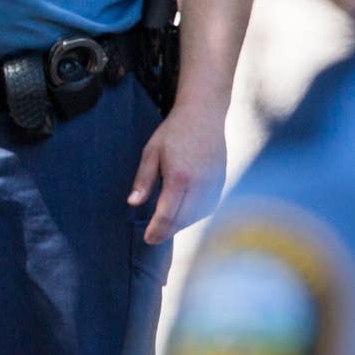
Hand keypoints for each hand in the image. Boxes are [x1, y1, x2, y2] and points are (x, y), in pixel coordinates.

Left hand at [128, 99, 227, 244]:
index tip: (148, 239)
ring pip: (197, 216)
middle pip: (183, 220)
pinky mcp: (221, 183)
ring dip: (181, 224)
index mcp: (179, 177)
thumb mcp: (151, 152)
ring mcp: (214, 184)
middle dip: (167, 231)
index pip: (168, 215)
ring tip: (166, 226)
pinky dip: (195, 215)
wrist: (204, 114)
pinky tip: (184, 213)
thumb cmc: (174, 132)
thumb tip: (133, 203)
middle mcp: (200, 184)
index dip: (157, 231)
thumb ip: (143, 180)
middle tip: (153, 237)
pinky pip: (208, 207)